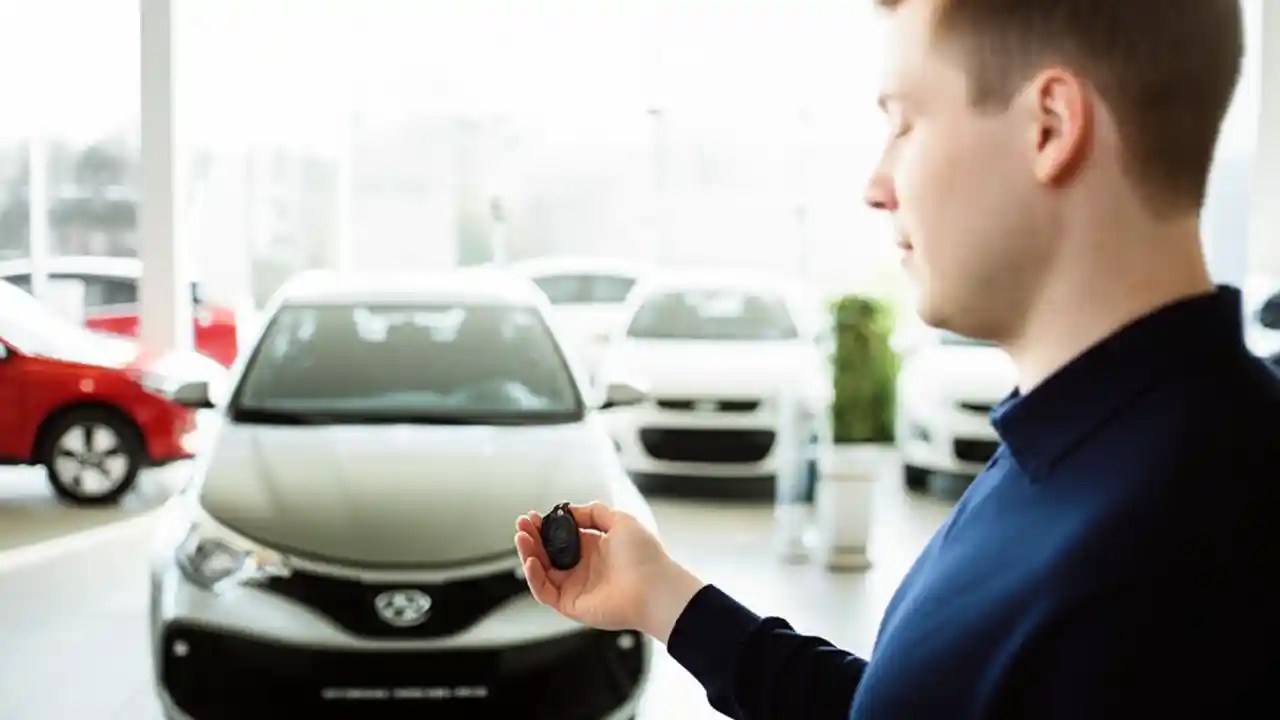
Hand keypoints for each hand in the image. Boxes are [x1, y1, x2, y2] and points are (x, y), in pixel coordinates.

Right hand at [514, 501, 705, 644]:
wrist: (655, 587)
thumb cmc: (645, 557)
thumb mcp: (620, 520)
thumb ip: (594, 512)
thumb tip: (570, 510)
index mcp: (594, 548)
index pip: (560, 537)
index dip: (545, 526)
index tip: (533, 516)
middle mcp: (582, 568)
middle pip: (546, 553)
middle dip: (531, 537)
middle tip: (522, 524)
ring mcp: (576, 586)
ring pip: (541, 571)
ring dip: (528, 553)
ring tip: (521, 537)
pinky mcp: (571, 604)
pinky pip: (545, 591)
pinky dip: (533, 577)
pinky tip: (531, 560)